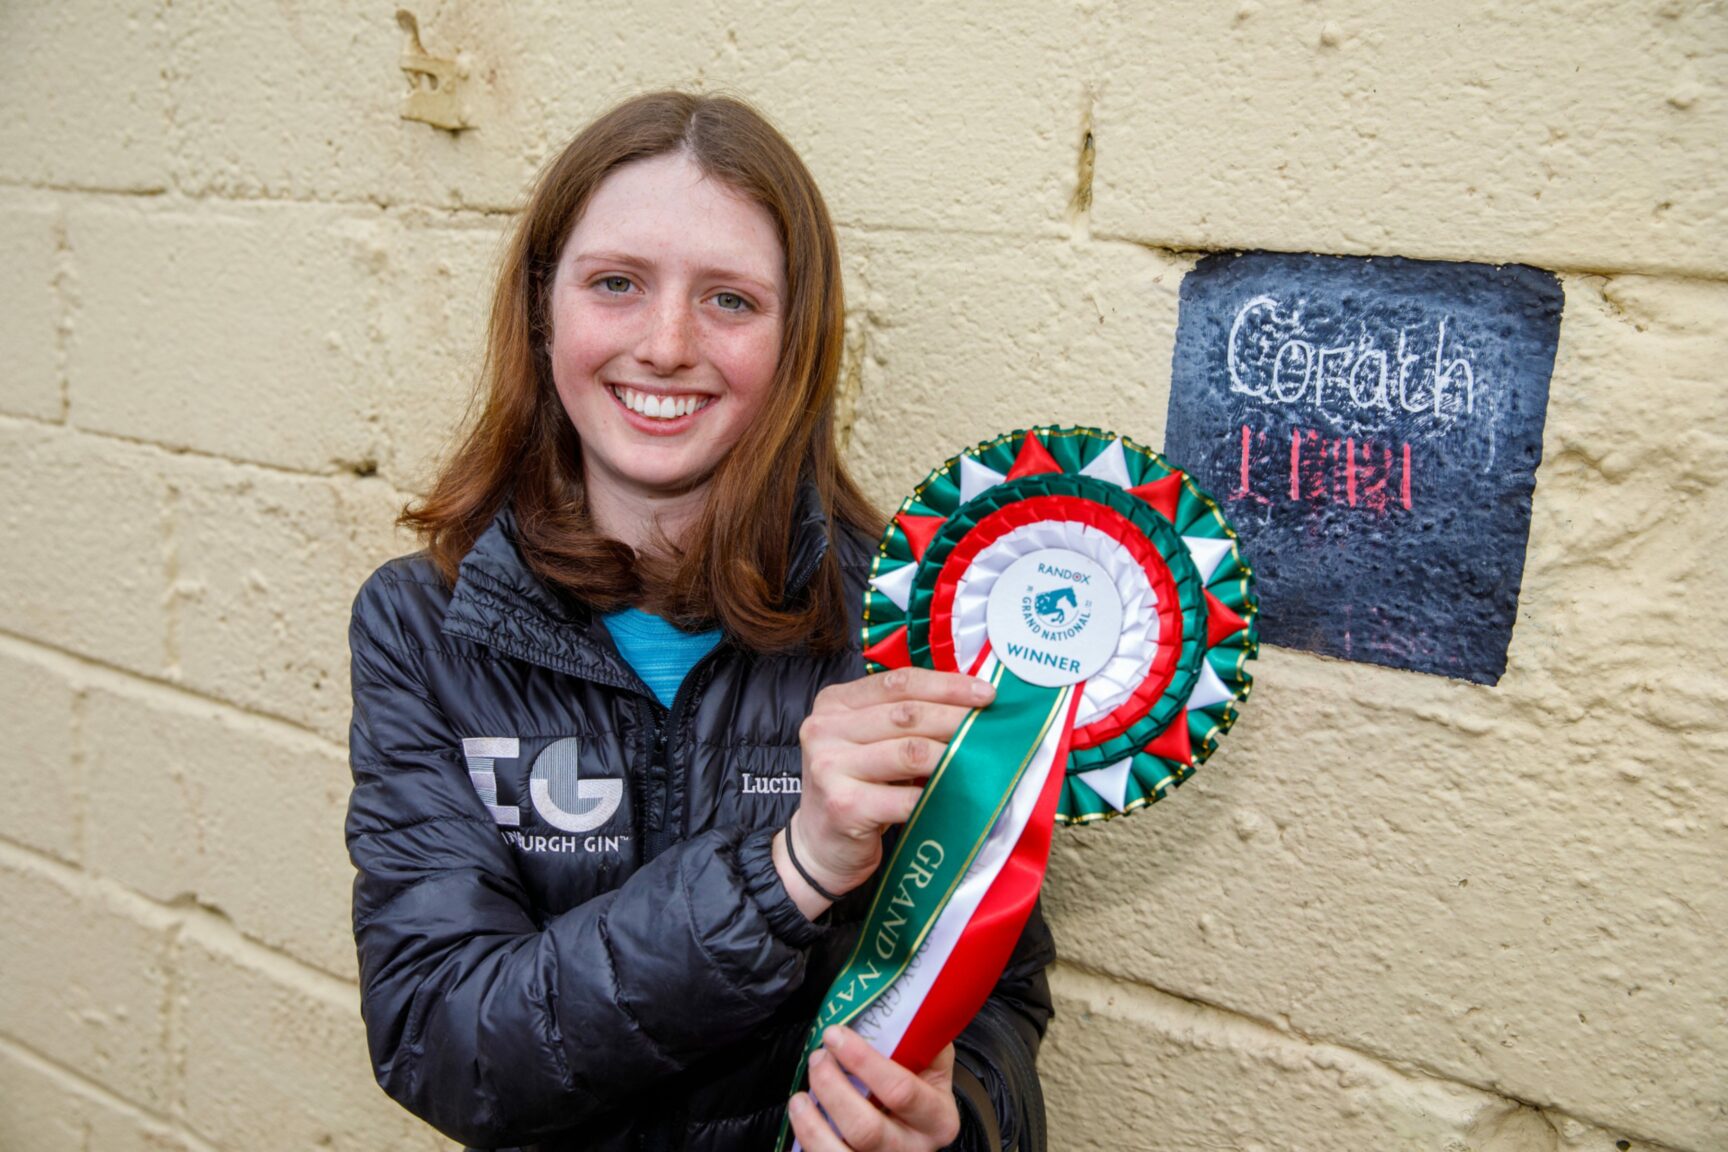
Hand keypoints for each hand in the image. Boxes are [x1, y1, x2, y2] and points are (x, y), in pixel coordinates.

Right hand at [778, 668, 993, 913]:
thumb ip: (902, 719)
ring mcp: (830, 767)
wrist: (820, 846)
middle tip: (990, 727)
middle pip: (906, 714)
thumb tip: (970, 703)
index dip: (946, 685)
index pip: (897, 682)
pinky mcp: (844, 806)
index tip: (985, 693)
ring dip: (952, 755)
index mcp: (834, 704)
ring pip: (909, 751)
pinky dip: (937, 795)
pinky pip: (905, 797)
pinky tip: (958, 795)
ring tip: (980, 759)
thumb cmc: (856, 787)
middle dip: (956, 718)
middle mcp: (825, 729)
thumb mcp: (869, 742)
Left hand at [788, 1027, 960, 1150]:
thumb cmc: (921, 1088)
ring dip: (812, 1123)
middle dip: (833, 1088)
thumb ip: (921, 1038)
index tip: (836, 1034)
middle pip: (866, 1129)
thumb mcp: (933, 1064)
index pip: (900, 1091)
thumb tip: (898, 998)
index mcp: (938, 1119)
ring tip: (800, 1097)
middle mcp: (914, 1149)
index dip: (863, 1061)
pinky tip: (802, 1120)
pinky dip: (807, 1141)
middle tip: (817, 1058)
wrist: (920, 1129)